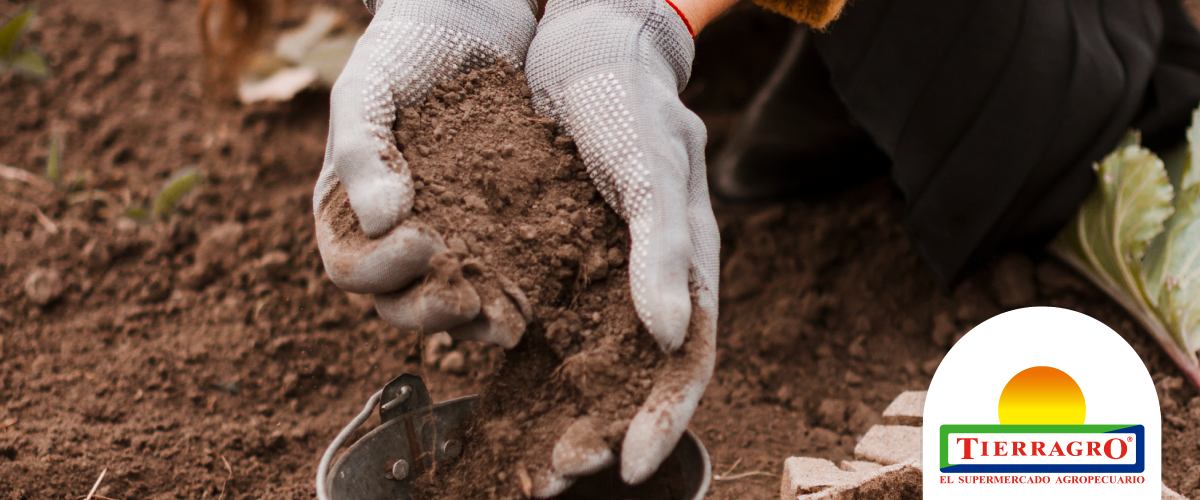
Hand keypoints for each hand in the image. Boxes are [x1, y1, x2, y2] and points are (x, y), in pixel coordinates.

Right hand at [313, 0, 536, 346]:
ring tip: (506, 325)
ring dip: (474, 321)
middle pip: (398, 301)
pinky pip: (497, 278)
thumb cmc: (402, 51)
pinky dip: (511, 296)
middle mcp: (391, 237)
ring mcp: (445, 237)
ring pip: (448, 301)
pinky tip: (534, 302)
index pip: (350, 267)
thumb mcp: (366, 88)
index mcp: (347, 211)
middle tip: (465, 303)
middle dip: (430, 311)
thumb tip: (380, 221)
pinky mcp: (492, 231)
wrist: (467, 20)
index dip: (383, 270)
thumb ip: (362, 150)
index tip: (426, 243)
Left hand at [525, 0, 719, 492]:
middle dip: (609, 428)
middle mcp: (649, 277)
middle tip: (565, 473)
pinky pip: (552, 317)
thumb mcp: (651, 165)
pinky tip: (499, 381)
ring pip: (594, 356)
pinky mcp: (565, 253)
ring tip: (535, 454)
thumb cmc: (630, 96)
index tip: (633, 466)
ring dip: (569, 407)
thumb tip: (671, 337)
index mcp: (687, 262)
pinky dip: (532, 356)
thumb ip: (662, 248)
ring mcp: (606, 269)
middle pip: (639, 373)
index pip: (688, 358)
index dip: (667, 415)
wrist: (586, 43)